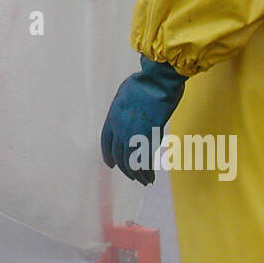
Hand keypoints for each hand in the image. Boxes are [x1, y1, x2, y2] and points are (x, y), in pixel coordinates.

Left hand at [101, 57, 186, 184]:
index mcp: (112, 117)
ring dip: (137, 174)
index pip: (106, 142)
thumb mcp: (124, 94)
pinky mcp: (149, 138)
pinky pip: (145, 160)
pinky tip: (150, 177)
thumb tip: (127, 117)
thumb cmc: (143, 82)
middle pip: (119, 155)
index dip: (108, 155)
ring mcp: (134, 134)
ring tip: (144, 181)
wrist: (157, 81)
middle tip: (132, 177)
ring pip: (131, 161)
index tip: (111, 165)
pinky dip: (147, 171)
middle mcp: (120, 128)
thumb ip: (123, 108)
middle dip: (125, 168)